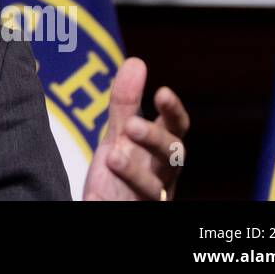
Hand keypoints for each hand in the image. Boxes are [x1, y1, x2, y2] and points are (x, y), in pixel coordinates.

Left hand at [83, 56, 188, 200]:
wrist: (111, 205)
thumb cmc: (124, 168)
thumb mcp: (121, 133)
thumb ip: (126, 102)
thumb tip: (136, 61)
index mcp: (162, 151)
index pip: (177, 129)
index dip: (173, 111)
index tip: (162, 92)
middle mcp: (162, 175)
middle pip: (171, 157)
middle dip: (154, 139)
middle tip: (130, 126)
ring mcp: (149, 197)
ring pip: (154, 188)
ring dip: (135, 172)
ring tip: (112, 156)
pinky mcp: (134, 211)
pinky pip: (129, 208)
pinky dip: (113, 198)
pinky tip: (98, 189)